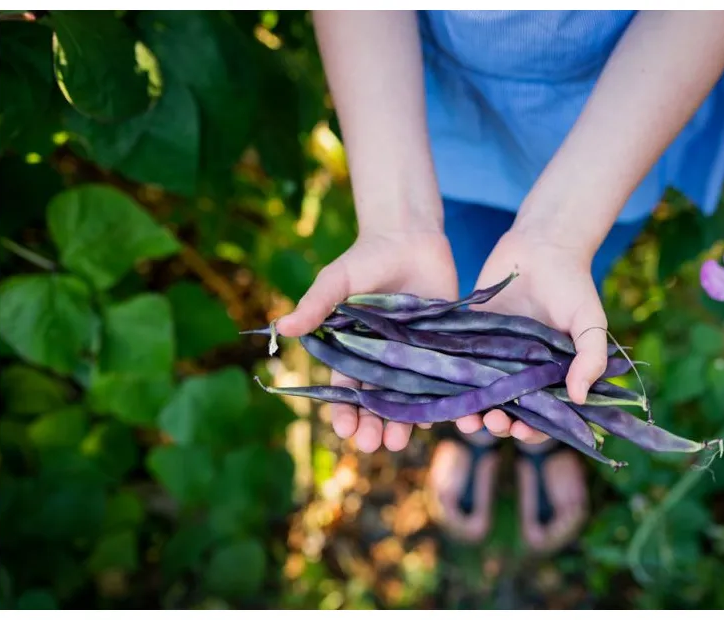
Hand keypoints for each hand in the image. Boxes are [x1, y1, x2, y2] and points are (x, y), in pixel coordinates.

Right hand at [275, 229, 457, 452]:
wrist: (409, 237)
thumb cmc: (366, 258)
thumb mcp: (337, 280)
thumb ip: (315, 305)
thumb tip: (281, 328)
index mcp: (353, 350)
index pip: (345, 390)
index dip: (343, 412)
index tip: (344, 429)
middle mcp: (383, 359)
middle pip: (377, 403)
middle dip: (373, 426)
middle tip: (374, 445)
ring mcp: (413, 355)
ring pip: (408, 399)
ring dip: (403, 423)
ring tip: (399, 442)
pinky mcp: (442, 347)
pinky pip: (440, 380)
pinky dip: (438, 400)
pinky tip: (436, 418)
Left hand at [461, 229, 609, 443]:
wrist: (541, 246)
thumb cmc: (573, 284)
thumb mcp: (590, 321)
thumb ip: (590, 357)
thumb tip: (580, 398)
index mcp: (552, 376)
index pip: (543, 417)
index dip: (533, 431)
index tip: (523, 431)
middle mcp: (521, 373)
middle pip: (507, 413)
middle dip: (498, 424)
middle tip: (490, 422)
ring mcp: (494, 358)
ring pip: (479, 396)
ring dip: (471, 412)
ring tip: (463, 417)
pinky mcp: (470, 339)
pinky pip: (458, 366)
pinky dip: (449, 381)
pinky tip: (441, 390)